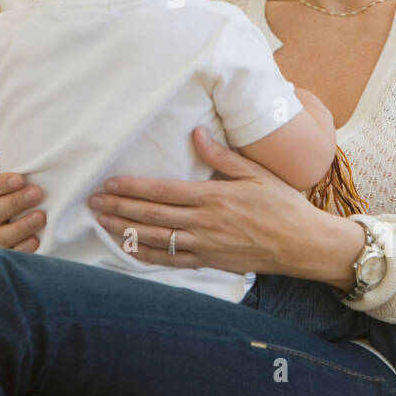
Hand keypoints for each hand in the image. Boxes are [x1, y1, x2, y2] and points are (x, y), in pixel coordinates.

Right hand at [0, 168, 45, 250]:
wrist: (31, 213)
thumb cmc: (27, 188)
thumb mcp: (23, 173)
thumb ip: (25, 161)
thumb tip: (37, 133)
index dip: (2, 183)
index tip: (20, 178)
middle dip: (15, 202)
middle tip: (37, 193)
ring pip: (0, 235)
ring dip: (21, 226)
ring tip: (41, 217)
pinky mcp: (9, 251)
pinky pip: (12, 253)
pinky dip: (23, 248)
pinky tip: (37, 240)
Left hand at [86, 126, 356, 281]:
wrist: (303, 244)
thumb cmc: (283, 205)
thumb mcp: (257, 173)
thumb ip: (223, 157)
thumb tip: (198, 133)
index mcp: (214, 197)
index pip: (163, 191)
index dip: (133, 188)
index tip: (109, 184)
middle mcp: (205, 223)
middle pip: (152, 215)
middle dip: (119, 208)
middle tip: (92, 202)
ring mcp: (205, 246)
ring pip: (156, 239)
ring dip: (125, 231)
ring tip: (101, 222)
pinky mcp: (209, 262)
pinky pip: (171, 260)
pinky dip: (147, 255)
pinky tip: (129, 248)